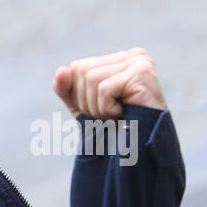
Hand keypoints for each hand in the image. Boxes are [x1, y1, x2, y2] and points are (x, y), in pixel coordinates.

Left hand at [52, 48, 167, 118]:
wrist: (144, 151)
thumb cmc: (118, 127)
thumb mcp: (84, 106)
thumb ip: (67, 87)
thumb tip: (61, 70)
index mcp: (120, 58)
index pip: (77, 67)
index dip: (80, 95)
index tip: (101, 110)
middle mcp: (132, 56)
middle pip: (82, 71)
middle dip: (88, 101)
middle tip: (110, 116)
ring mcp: (139, 62)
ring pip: (91, 79)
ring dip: (98, 107)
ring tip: (118, 116)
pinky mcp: (142, 73)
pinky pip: (104, 88)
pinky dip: (107, 108)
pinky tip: (125, 114)